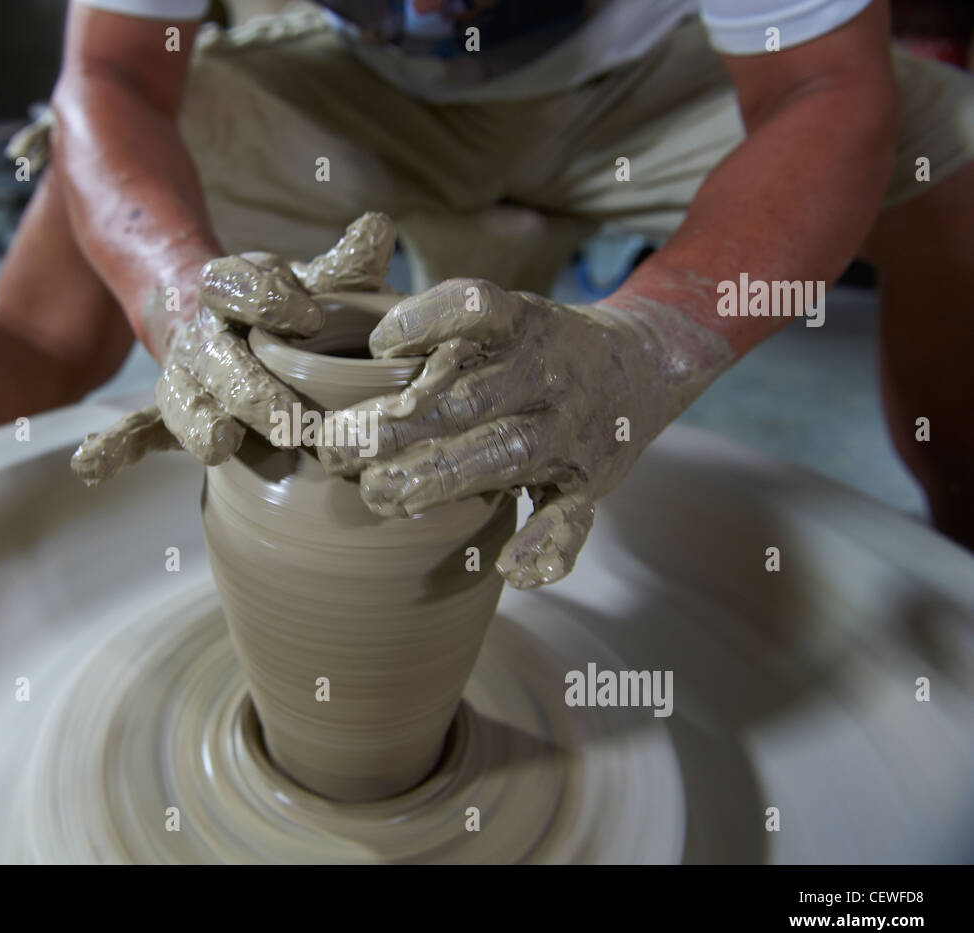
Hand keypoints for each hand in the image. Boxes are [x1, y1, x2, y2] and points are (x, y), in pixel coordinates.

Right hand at [72, 212, 397, 482]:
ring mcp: (180, 374)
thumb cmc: (278, 306)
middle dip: (254, 391)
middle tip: (292, 420)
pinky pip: (135, 430)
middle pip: (221, 360)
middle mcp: (201, 332)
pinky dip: (113, 448)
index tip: (306, 320)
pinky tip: (93, 467)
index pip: (242, 287)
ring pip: (181, 399)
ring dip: (198, 422)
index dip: (271, 300)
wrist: (207, 315)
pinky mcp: (169, 411)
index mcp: (231, 288)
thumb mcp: (308, 280)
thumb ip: (342, 265)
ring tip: (217, 445)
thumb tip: (378, 228)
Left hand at [318, 279, 733, 587]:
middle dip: (402, 424)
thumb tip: (349, 347)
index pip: (476, 308)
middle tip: (340, 448)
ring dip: (444, 477)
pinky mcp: (590, 480)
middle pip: (471, 397)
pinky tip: (513, 569)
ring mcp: (570, 429)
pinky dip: (549, 544)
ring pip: (508, 452)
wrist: (646, 366)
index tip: (376, 348)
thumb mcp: (504, 316)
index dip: (425, 322)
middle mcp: (548, 372)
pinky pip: (573, 515)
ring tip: (382, 495)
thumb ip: (438, 330)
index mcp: (522, 323)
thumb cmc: (540, 345)